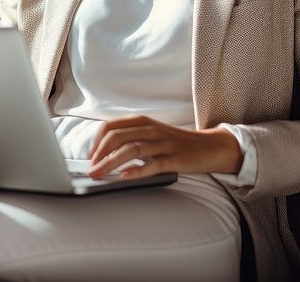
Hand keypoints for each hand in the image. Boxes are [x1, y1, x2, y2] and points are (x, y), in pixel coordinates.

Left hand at [87, 115, 242, 179]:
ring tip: (100, 174)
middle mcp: (150, 129)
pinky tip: (125, 177)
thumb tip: (103, 152)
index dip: (97, 141)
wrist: (208, 147)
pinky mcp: (174, 158)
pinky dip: (137, 171)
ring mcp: (163, 143)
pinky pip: (153, 164)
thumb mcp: (150, 133)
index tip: (90, 156)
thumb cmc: (175, 142)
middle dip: (99, 154)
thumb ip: (130, 137)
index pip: (111, 126)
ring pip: (131, 150)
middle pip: (117, 138)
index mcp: (142, 121)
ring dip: (111, 163)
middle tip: (91, 169)